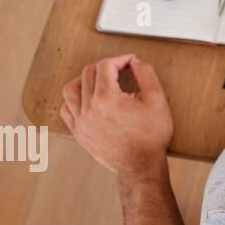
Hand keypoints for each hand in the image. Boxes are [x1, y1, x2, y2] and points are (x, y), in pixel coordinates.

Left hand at [60, 55, 172, 185]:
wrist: (140, 165)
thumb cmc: (150, 136)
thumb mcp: (157, 100)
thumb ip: (146, 74)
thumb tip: (135, 62)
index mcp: (107, 98)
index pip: (105, 66)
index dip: (120, 59)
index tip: (130, 62)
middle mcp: (89, 108)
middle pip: (88, 73)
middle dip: (105, 66)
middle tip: (120, 70)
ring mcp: (80, 122)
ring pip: (70, 90)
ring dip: (84, 80)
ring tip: (98, 81)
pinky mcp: (78, 133)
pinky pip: (66, 110)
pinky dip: (74, 100)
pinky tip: (87, 100)